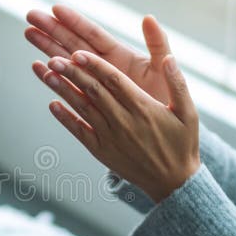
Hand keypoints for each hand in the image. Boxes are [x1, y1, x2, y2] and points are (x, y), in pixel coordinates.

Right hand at [26, 5, 171, 104]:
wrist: (163, 133)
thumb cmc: (166, 98)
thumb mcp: (163, 68)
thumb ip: (157, 43)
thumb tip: (148, 17)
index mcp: (119, 55)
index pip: (92, 34)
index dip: (74, 21)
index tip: (55, 8)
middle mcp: (102, 67)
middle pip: (72, 43)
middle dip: (52, 29)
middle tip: (30, 16)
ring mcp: (93, 84)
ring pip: (65, 63)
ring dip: (46, 48)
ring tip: (28, 35)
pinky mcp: (88, 103)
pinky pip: (67, 88)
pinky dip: (53, 79)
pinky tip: (38, 69)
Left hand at [37, 50, 199, 202]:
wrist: (172, 182)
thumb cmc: (182, 143)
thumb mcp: (189, 113)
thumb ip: (178, 83)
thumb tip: (170, 58)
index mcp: (143, 108)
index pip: (114, 80)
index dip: (94, 65)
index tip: (78, 53)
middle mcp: (123, 121)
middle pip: (93, 91)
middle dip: (72, 73)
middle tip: (54, 57)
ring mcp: (109, 137)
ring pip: (82, 108)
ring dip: (63, 90)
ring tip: (46, 73)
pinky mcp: (101, 151)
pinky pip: (79, 132)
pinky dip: (65, 118)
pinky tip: (52, 104)